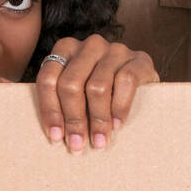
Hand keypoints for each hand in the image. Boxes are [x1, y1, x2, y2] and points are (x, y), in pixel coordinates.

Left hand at [35, 36, 158, 151]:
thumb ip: (62, 102)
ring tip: (98, 142)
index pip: (48, 80)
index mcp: (66, 49)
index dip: (50, 111)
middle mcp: (89, 45)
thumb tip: (54, 136)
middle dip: (73, 120)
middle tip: (77, 145)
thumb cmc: (102, 92)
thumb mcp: (78, 91)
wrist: (143, 81)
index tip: (55, 138)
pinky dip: (119, 108)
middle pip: (71, 84)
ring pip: (97, 87)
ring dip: (97, 120)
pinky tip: (117, 125)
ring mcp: (115, 50)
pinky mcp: (139, 59)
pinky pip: (125, 82)